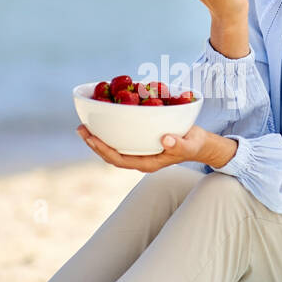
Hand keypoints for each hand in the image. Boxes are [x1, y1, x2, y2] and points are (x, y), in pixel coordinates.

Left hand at [75, 123, 235, 172]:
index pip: (119, 159)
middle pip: (110, 154)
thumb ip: (179, 144)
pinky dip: (110, 129)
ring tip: (85, 124)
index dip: (103, 150)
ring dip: (98, 136)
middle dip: (94, 142)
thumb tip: (165, 140)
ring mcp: (139, 151)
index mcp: (147, 163)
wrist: (200, 144)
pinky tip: (103, 118)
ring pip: (113, 146)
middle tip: (81, 128)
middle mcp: (139, 158)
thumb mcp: (189, 144)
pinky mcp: (140, 141)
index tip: (91, 138)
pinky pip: (121, 138)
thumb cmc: (194, 145)